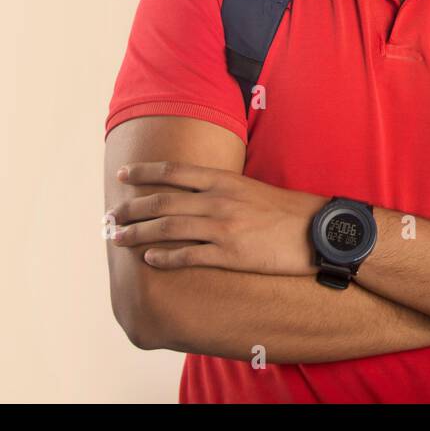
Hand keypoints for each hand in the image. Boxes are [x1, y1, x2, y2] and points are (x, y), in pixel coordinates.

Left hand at [106, 162, 328, 275]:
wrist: (318, 231)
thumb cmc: (288, 211)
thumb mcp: (252, 188)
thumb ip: (223, 189)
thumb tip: (198, 193)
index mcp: (224, 180)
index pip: (174, 171)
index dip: (144, 173)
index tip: (123, 175)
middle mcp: (218, 200)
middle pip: (163, 201)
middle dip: (132, 208)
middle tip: (112, 216)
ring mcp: (223, 227)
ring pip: (168, 228)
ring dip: (138, 233)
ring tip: (119, 239)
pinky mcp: (231, 253)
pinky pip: (188, 255)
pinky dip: (164, 257)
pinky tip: (149, 259)